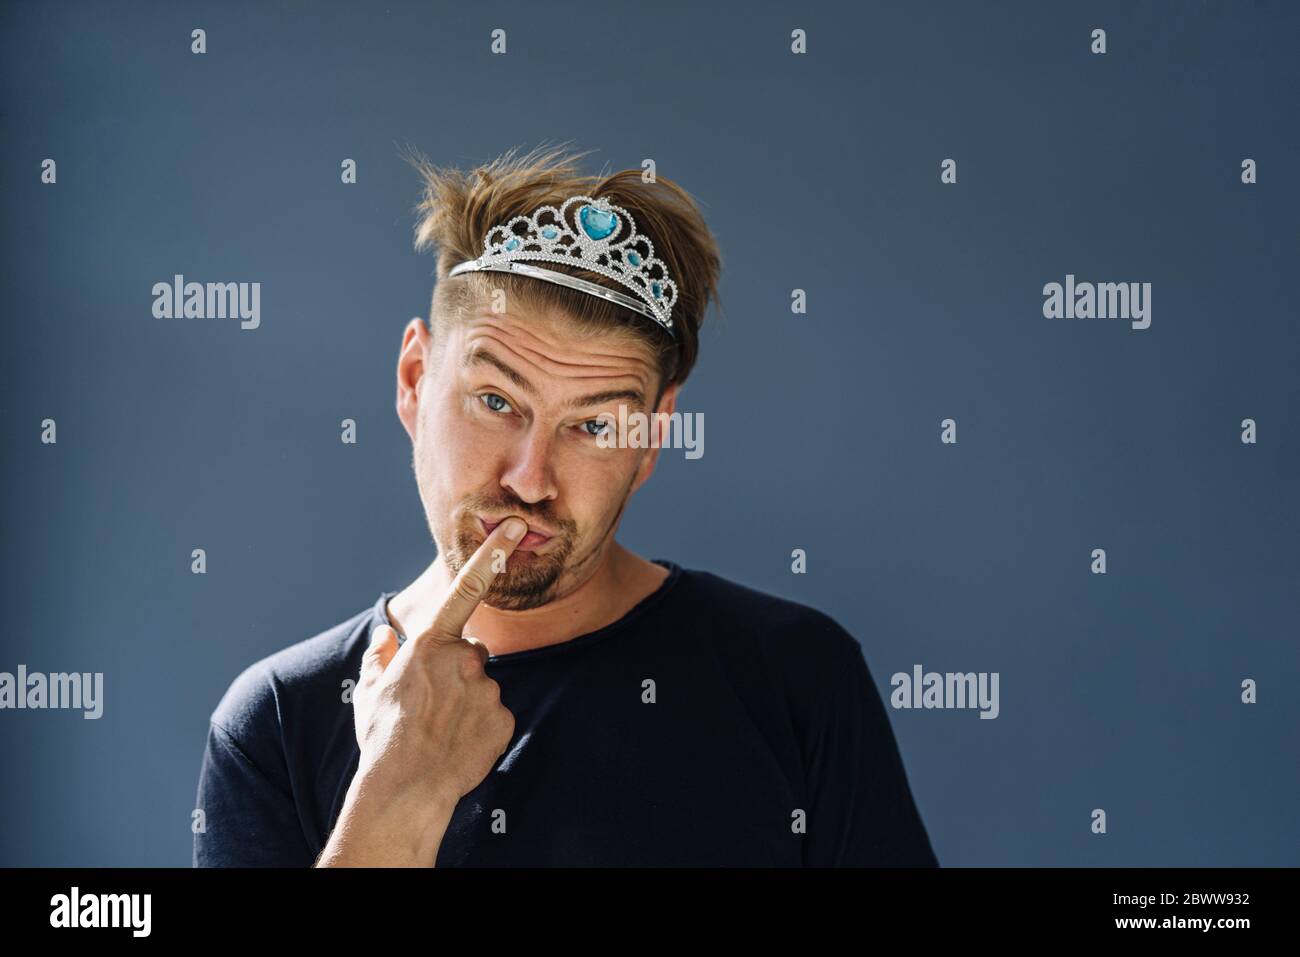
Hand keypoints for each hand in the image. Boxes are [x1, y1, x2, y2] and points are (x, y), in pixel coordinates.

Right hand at [315, 516, 528, 865]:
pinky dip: (480, 728)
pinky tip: (458, 745)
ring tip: (440, 730)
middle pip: (469, 654)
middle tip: (430, 704)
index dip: (492, 554)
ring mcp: (487, 689)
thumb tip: (384, 636)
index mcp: (430, 643)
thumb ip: (380, 656)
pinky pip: (494, 716)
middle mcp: (464, 658)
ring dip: (466, 702)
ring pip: (481, 687)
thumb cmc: (382, 737)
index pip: (466, 588)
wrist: (405, 788)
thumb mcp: (369, 691)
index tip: (515, 527)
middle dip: (456, 671)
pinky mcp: (503, 719)